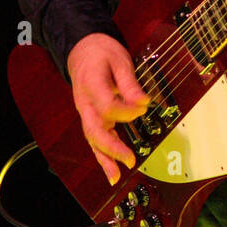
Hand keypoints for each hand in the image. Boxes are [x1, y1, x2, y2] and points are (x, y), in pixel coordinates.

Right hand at [66, 33, 149, 183]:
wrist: (82, 50)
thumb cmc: (101, 53)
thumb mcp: (119, 60)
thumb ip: (130, 83)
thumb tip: (144, 102)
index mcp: (91, 84)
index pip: (108, 105)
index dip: (127, 110)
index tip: (144, 107)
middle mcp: (85, 102)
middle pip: (94, 129)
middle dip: (111, 147)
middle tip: (130, 159)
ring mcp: (86, 112)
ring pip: (92, 139)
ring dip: (104, 159)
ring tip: (116, 176)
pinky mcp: (91, 117)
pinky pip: (94, 138)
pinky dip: (102, 156)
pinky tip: (112, 170)